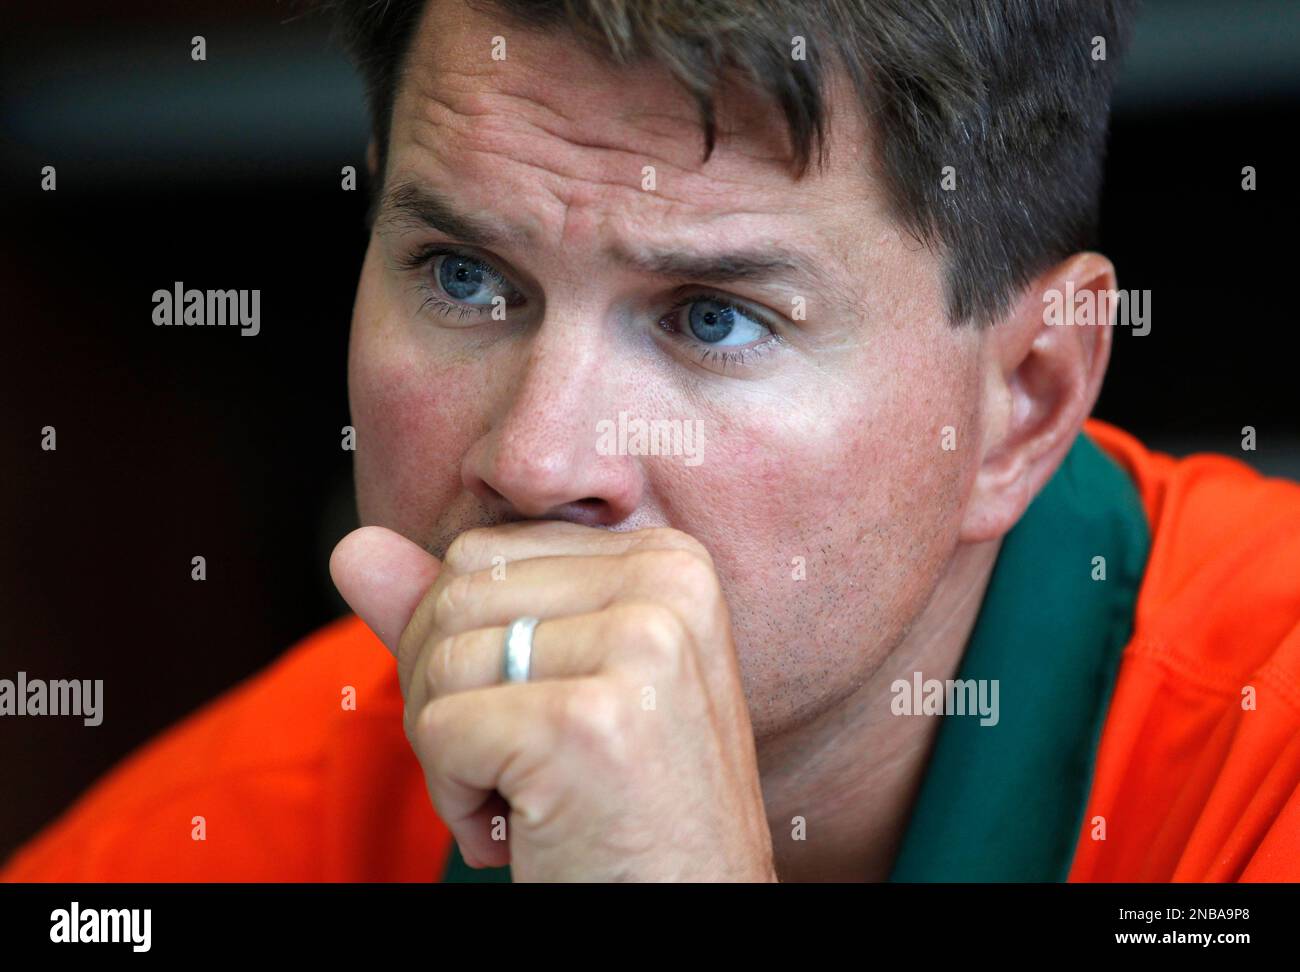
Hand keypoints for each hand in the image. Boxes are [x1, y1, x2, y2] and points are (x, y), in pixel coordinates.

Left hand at [330, 521, 776, 881]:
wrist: (689, 910)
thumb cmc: (626, 807)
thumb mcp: (551, 685)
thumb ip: (458, 610)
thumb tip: (353, 547)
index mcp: (667, 560)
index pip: (482, 554)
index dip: (467, 647)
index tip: (531, 717)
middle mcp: (665, 584)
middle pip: (455, 596)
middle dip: (448, 695)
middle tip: (518, 769)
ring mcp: (636, 647)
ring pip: (442, 661)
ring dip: (452, 754)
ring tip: (527, 798)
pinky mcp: (587, 724)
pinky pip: (440, 731)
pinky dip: (456, 799)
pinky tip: (524, 831)